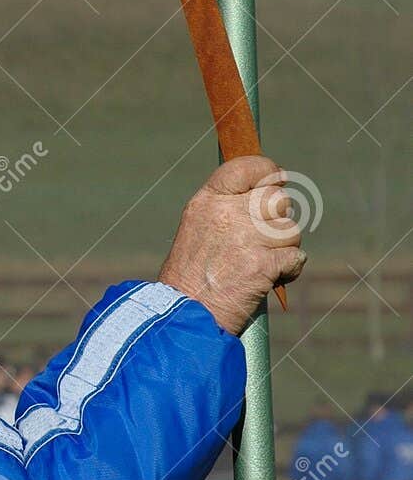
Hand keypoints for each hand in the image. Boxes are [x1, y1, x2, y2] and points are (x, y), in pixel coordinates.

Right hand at [158, 156, 306, 335]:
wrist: (183, 313)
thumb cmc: (190, 274)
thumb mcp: (197, 227)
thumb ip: (227, 207)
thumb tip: (268, 191)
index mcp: (208, 200)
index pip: (249, 166)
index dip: (269, 172)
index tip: (276, 181)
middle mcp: (227, 213)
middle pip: (278, 199)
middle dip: (278, 219)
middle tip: (266, 239)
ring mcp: (246, 238)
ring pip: (291, 230)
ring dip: (285, 248)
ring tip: (264, 263)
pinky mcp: (262, 265)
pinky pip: (296, 258)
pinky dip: (290, 269)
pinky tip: (273, 277)